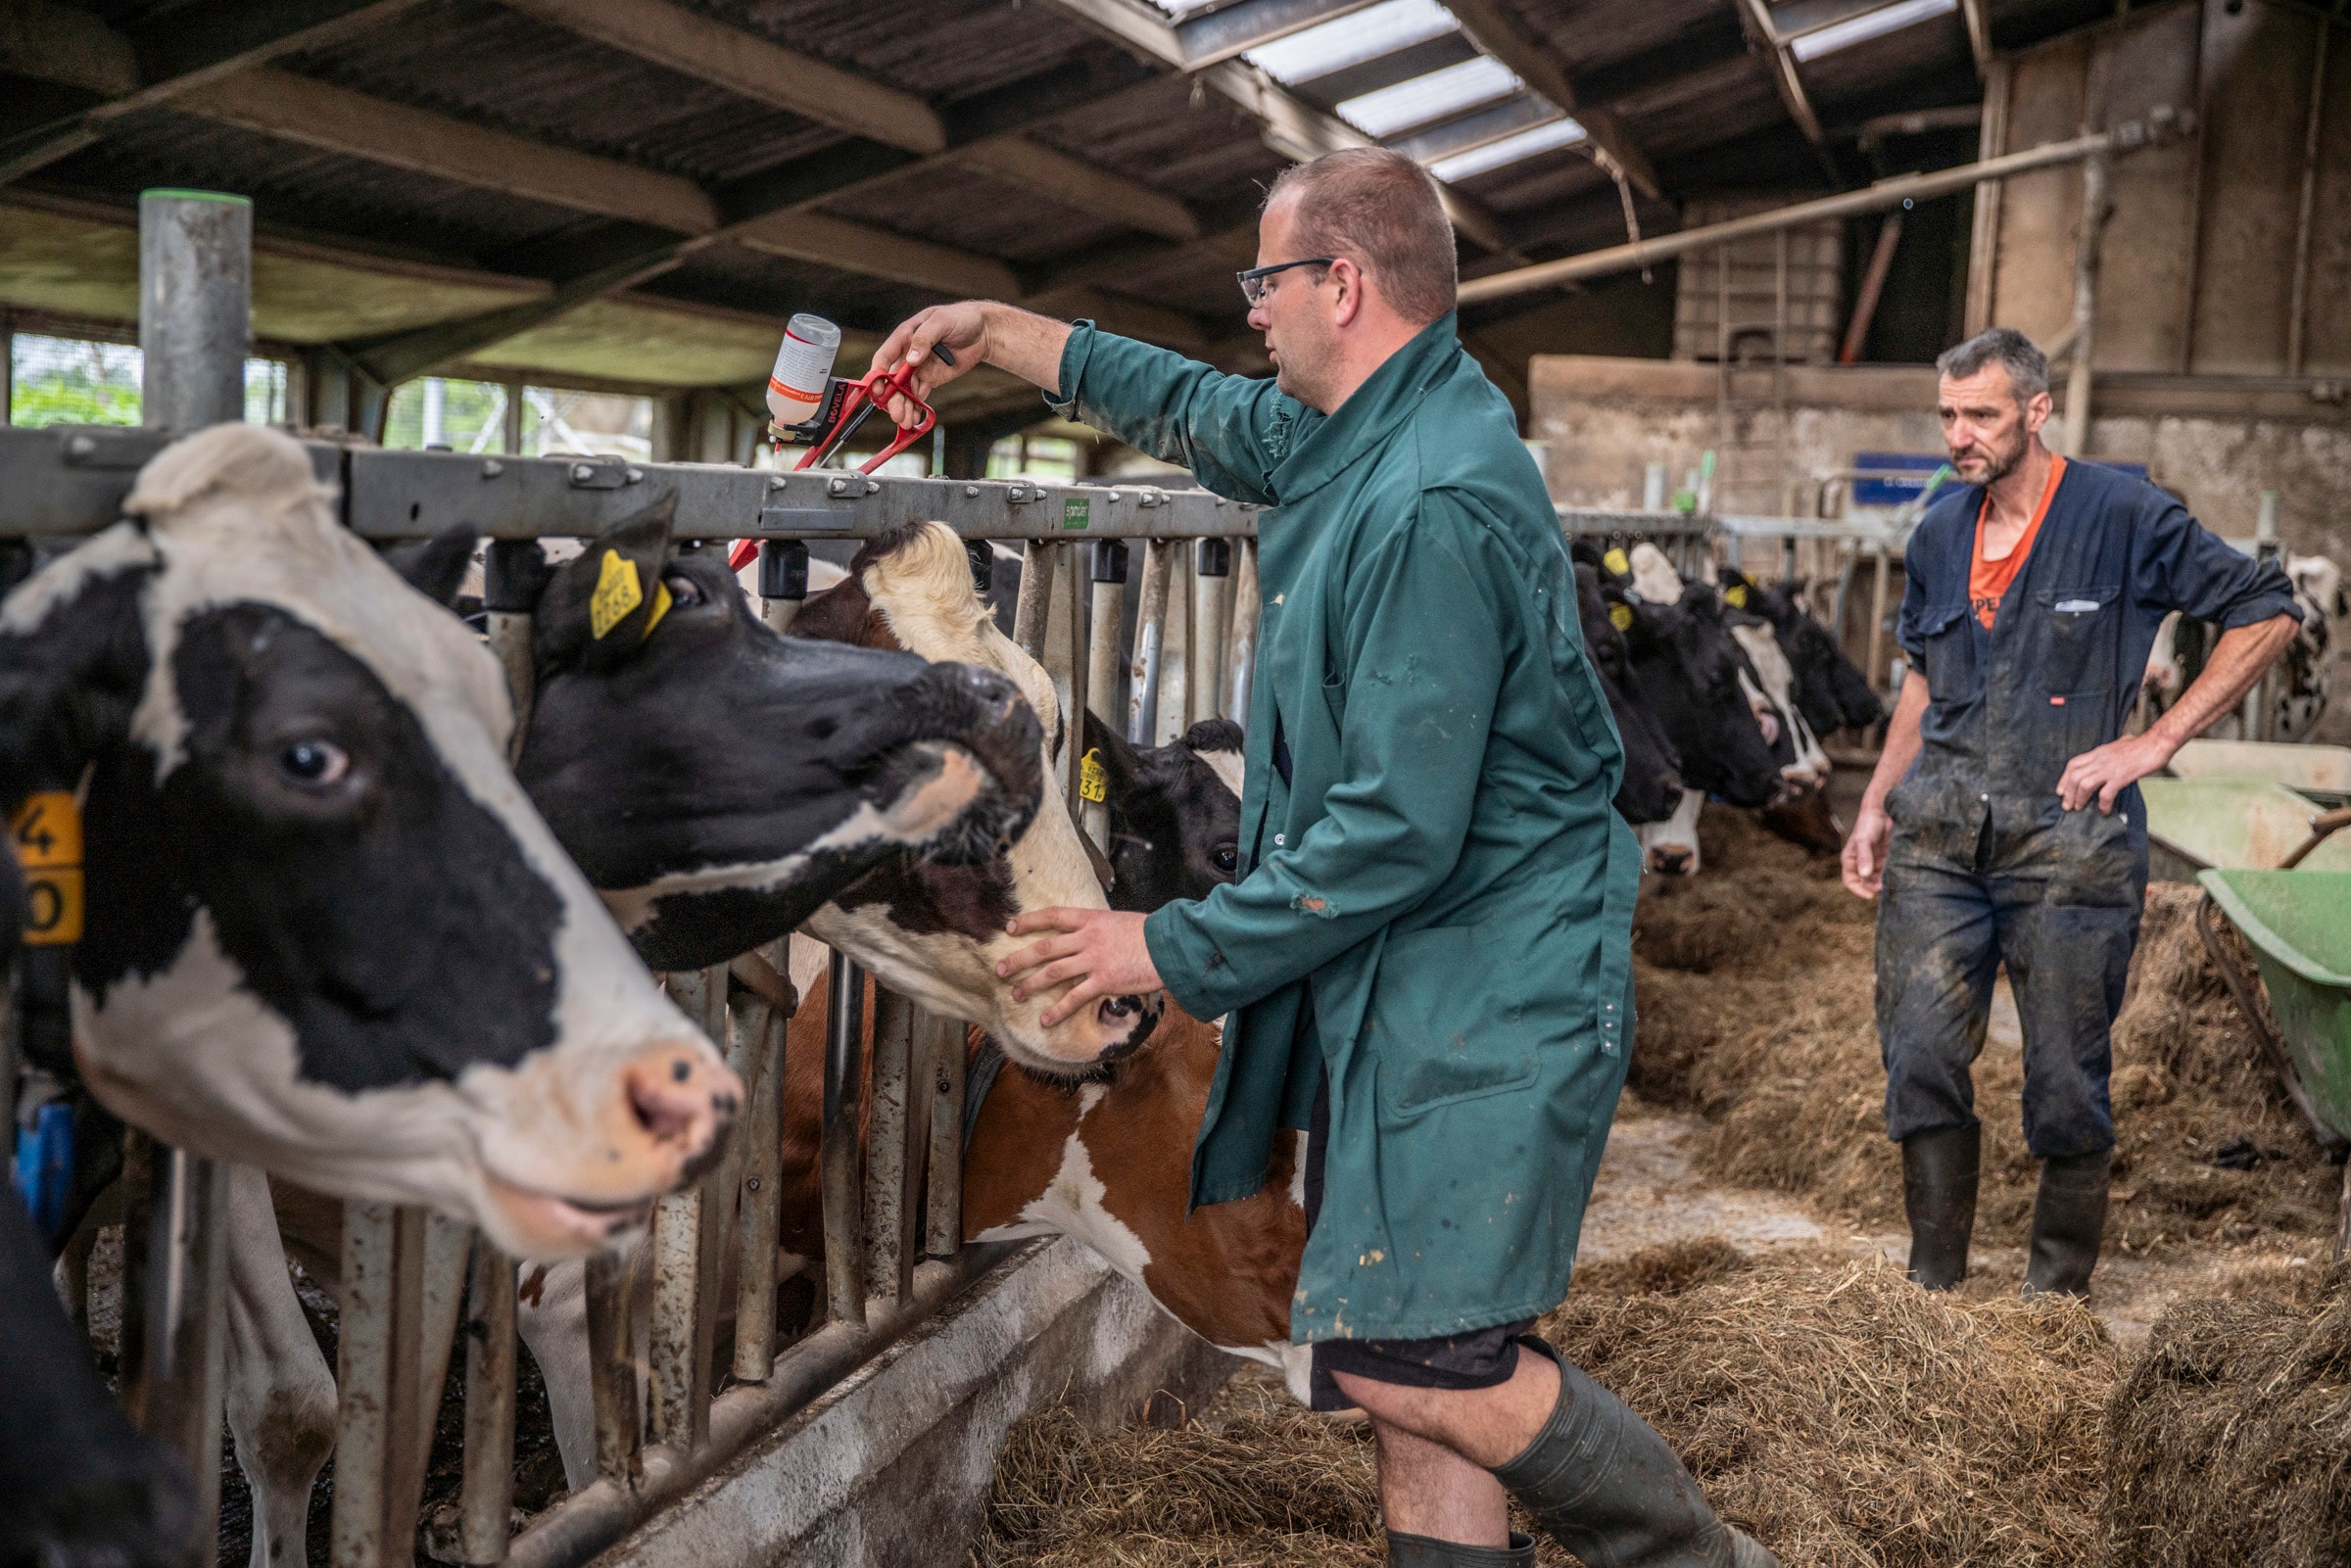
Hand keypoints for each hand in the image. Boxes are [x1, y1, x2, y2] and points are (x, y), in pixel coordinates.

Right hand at [870, 303, 989, 423]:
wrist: (983, 331)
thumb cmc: (960, 318)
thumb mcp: (941, 321)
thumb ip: (924, 338)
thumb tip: (911, 360)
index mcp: (905, 336)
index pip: (885, 357)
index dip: (878, 374)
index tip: (879, 390)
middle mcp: (908, 354)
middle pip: (893, 379)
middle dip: (893, 398)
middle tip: (896, 414)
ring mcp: (919, 368)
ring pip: (905, 390)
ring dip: (903, 406)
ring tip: (905, 421)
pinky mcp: (930, 378)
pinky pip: (918, 395)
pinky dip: (915, 407)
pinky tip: (914, 419)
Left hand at [996, 908, 1162, 1027]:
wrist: (1170, 945)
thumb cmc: (1150, 933)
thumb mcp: (1119, 921)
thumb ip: (1099, 928)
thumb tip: (1088, 935)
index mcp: (1091, 919)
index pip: (1052, 916)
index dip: (1029, 921)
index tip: (1011, 927)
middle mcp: (1087, 938)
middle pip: (1044, 948)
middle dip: (1018, 959)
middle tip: (1000, 969)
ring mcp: (1094, 960)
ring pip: (1052, 973)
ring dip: (1030, 984)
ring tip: (1016, 994)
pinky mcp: (1104, 981)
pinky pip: (1075, 998)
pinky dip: (1058, 1010)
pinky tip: (1045, 1020)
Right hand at [1842, 799, 1891, 898]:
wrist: (1884, 810)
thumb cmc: (1869, 823)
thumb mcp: (1863, 840)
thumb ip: (1864, 857)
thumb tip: (1864, 875)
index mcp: (1851, 860)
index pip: (1851, 881)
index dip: (1859, 890)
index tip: (1870, 895)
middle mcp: (1863, 863)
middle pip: (1866, 883)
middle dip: (1874, 888)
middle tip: (1885, 888)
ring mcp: (1876, 862)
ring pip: (1879, 879)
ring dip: (1884, 883)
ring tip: (1893, 883)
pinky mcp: (1888, 858)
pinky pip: (1889, 872)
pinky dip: (1893, 876)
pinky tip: (1900, 876)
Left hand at [2057, 731, 2171, 812]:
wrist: (2157, 743)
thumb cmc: (2140, 746)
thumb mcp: (2117, 745)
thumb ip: (2109, 753)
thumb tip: (2106, 759)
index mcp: (2098, 752)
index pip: (2073, 764)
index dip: (2064, 779)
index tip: (2061, 791)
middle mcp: (2100, 760)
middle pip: (2075, 776)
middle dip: (2068, 793)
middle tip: (2068, 806)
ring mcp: (2110, 768)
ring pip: (2085, 784)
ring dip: (2080, 798)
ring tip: (2080, 808)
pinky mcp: (2121, 776)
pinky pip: (2106, 793)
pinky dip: (2103, 804)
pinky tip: (2104, 810)